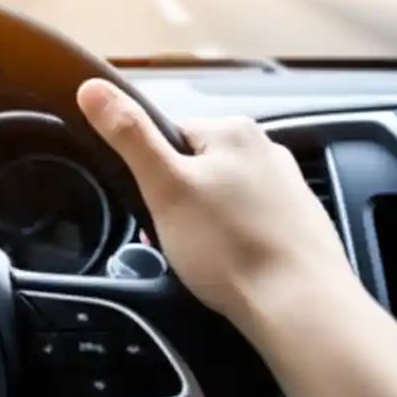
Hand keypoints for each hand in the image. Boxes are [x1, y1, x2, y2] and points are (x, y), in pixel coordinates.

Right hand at [76, 79, 353, 330]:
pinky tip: (236, 265)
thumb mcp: (164, 187)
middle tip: (179, 238)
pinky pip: (252, 223)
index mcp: (232, 129)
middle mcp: (267, 147)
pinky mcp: (302, 222)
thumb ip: (129, 135)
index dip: (153, 175)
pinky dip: (238, 241)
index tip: (156, 208)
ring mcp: (290, 186)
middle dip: (181, 202)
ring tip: (209, 258)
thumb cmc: (230, 248)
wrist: (301, 308)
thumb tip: (93, 87)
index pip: (170, 137)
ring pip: (225, 198)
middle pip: (198, 167)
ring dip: (208, 223)